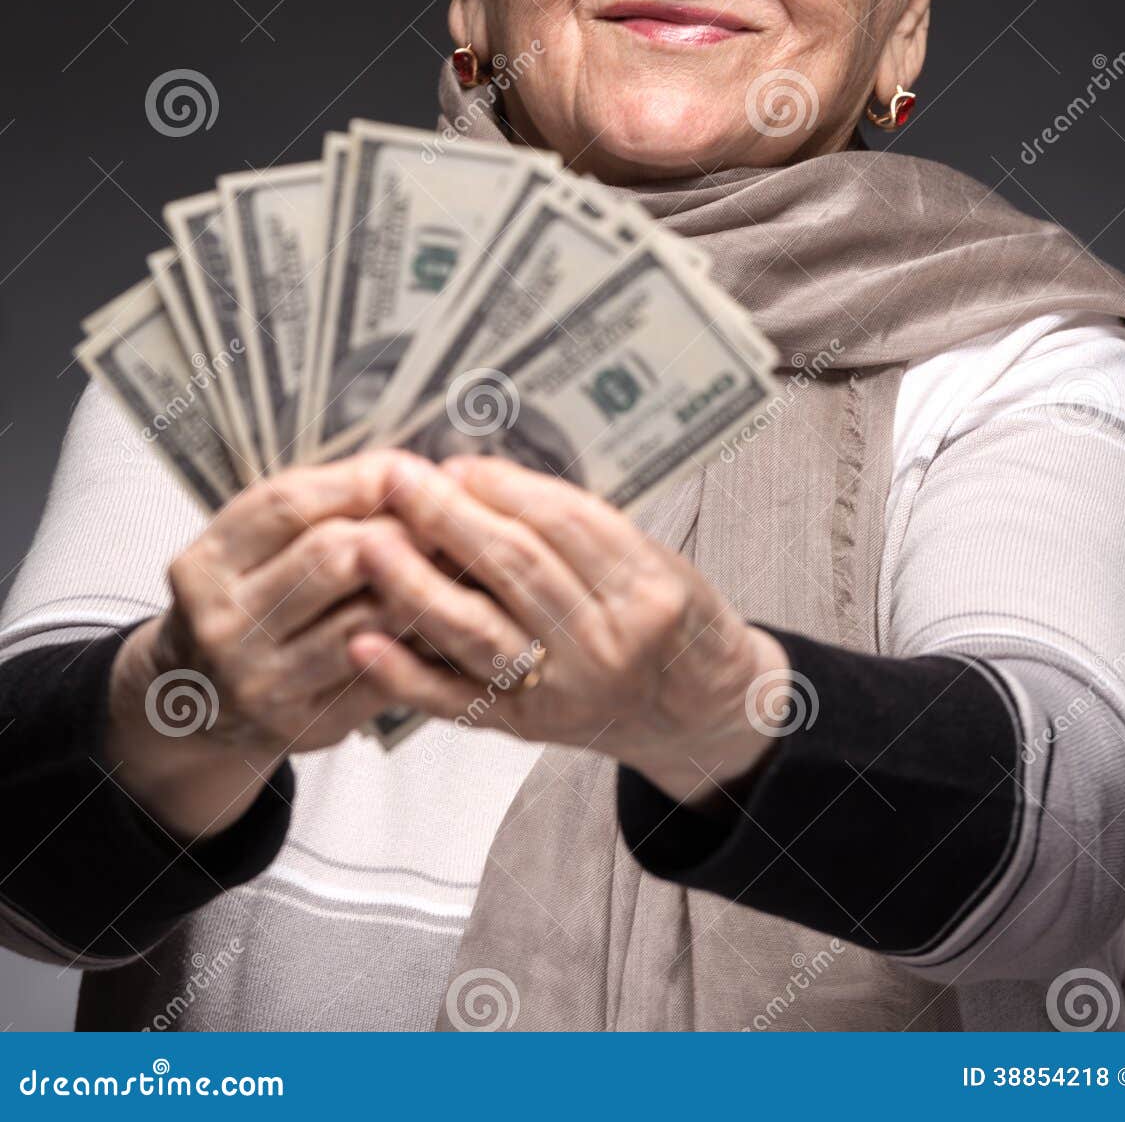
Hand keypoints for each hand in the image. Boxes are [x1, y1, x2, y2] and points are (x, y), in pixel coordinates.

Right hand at [107, 451, 448, 838]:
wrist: (198, 705)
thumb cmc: (245, 604)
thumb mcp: (248, 550)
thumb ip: (314, 510)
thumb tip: (404, 473)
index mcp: (205, 564)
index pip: (287, 504)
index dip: (357, 480)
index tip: (407, 470)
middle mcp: (222, 623)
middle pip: (331, 555)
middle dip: (399, 530)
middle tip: (443, 520)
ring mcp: (258, 679)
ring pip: (364, 616)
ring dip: (420, 584)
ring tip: (454, 563)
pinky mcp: (301, 722)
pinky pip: (380, 673)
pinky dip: (419, 641)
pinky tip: (444, 619)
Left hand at [346, 454, 791, 805]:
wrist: (695, 709)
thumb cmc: (670, 620)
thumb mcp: (654, 558)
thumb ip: (578, 526)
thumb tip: (479, 478)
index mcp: (646, 591)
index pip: (564, 524)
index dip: (502, 487)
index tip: (454, 462)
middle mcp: (608, 644)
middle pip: (515, 568)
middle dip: (448, 517)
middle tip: (397, 480)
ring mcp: (565, 692)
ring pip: (479, 630)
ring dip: (416, 584)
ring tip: (370, 543)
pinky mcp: (527, 728)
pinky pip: (458, 700)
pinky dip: (406, 674)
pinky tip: (364, 642)